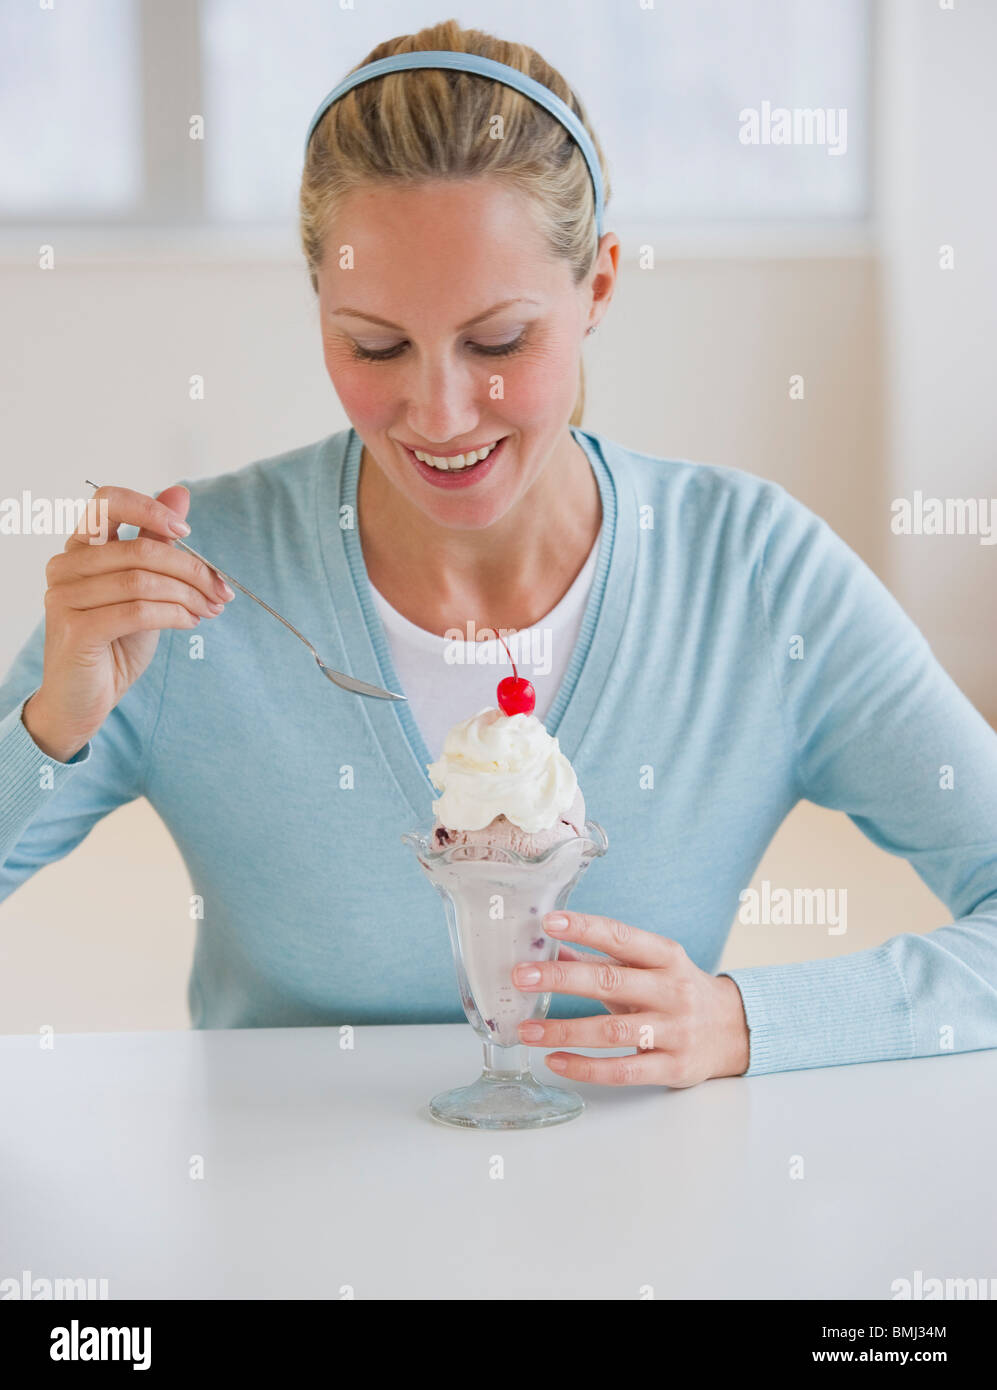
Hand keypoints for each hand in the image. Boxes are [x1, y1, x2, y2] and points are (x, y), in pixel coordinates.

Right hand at [22, 484, 234, 762]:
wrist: (85, 699)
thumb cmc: (114, 640)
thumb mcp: (144, 586)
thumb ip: (156, 540)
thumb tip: (181, 491)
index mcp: (79, 546)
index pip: (108, 500)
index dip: (151, 508)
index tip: (188, 532)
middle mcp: (65, 565)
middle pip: (141, 548)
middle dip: (192, 569)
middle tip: (221, 591)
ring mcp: (65, 596)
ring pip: (143, 580)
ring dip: (189, 596)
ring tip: (209, 610)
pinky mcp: (75, 628)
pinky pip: (138, 611)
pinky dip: (174, 615)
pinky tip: (189, 623)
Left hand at [513, 911, 749, 1087]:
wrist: (733, 1031)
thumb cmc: (677, 992)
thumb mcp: (648, 968)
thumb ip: (602, 959)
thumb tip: (550, 948)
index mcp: (666, 956)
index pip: (621, 936)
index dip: (585, 928)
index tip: (548, 923)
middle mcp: (672, 990)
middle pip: (611, 982)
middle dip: (562, 979)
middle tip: (521, 977)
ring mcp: (674, 1030)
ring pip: (611, 1030)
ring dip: (564, 1030)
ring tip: (527, 1030)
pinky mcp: (673, 1067)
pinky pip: (623, 1070)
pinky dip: (586, 1068)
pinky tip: (555, 1061)